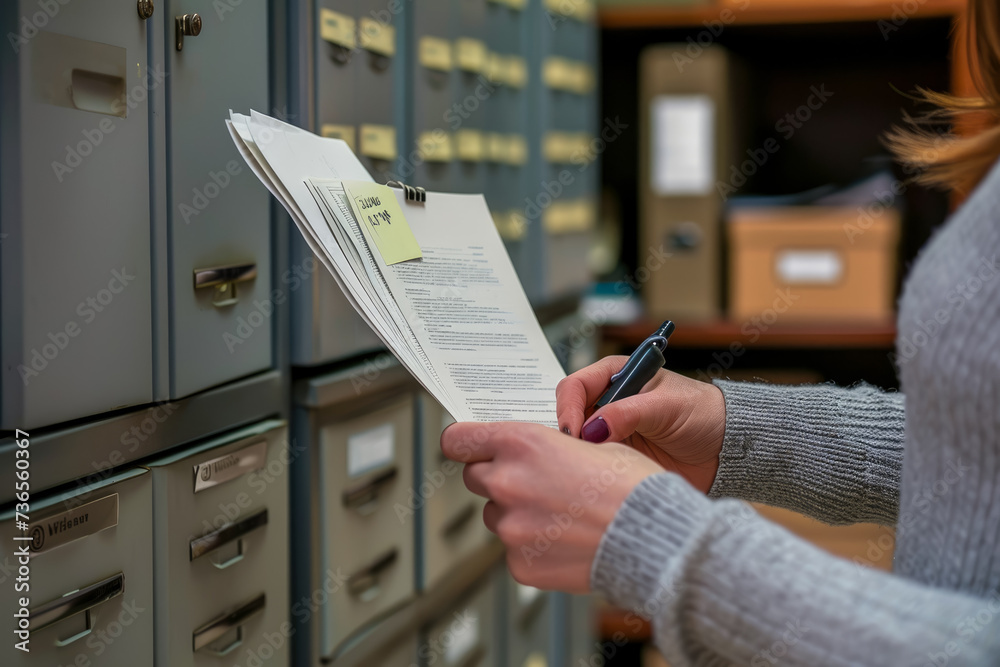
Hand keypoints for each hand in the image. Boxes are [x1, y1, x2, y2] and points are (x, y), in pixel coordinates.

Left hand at [440, 421, 663, 592]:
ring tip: (560, 515)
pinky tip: (566, 540)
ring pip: (495, 515)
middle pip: (475, 477)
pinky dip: (533, 546)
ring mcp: (510, 528)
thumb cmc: (632, 488)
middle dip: (498, 477)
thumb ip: (545, 446)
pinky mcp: (519, 564)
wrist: (656, 540)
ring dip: (517, 513)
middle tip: (535, 483)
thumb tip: (527, 451)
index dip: (465, 442)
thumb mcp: (590, 444)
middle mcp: (507, 483)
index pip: (458, 439)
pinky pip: (514, 550)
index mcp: (521, 444)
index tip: (470, 446)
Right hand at [556, 357, 725, 493]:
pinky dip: (589, 470)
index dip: (568, 408)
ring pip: (576, 442)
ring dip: (578, 454)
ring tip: (588, 467)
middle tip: (575, 454)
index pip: (575, 386)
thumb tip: (591, 428)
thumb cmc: (703, 414)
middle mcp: (608, 402)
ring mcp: (611, 431)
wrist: (726, 450)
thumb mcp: (667, 407)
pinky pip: (591, 463)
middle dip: (567, 433)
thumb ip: (628, 413)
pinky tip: (596, 478)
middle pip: (569, 414)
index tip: (575, 432)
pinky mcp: (617, 457)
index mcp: (617, 375)